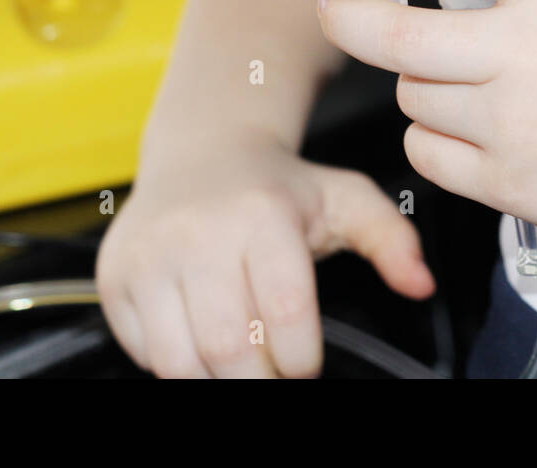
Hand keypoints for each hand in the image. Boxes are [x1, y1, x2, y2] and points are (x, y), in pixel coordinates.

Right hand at [96, 130, 434, 377]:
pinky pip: (143, 354)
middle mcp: (196, 233)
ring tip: (242, 369)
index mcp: (260, 215)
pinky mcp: (114, 280)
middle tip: (275, 376)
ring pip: (179, 361)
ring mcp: (148, 256)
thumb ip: (392, 239)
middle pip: (231, 348)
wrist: (202, 153)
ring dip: (217, 382)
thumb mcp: (345, 198)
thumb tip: (421, 284)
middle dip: (261, 381)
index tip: (306, 363)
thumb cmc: (279, 188)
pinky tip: (201, 346)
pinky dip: (177, 367)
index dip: (301, 359)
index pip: (285, 315)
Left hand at [317, 0, 536, 259]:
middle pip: (399, 34)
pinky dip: (429, 134)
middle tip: (332, 2)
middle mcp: (526, 54)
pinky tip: (455, 121)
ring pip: (412, 93)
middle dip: (348, 15)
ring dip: (413, 76)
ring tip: (440, 69)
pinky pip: (427, 152)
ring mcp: (510, 125)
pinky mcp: (504, 183)